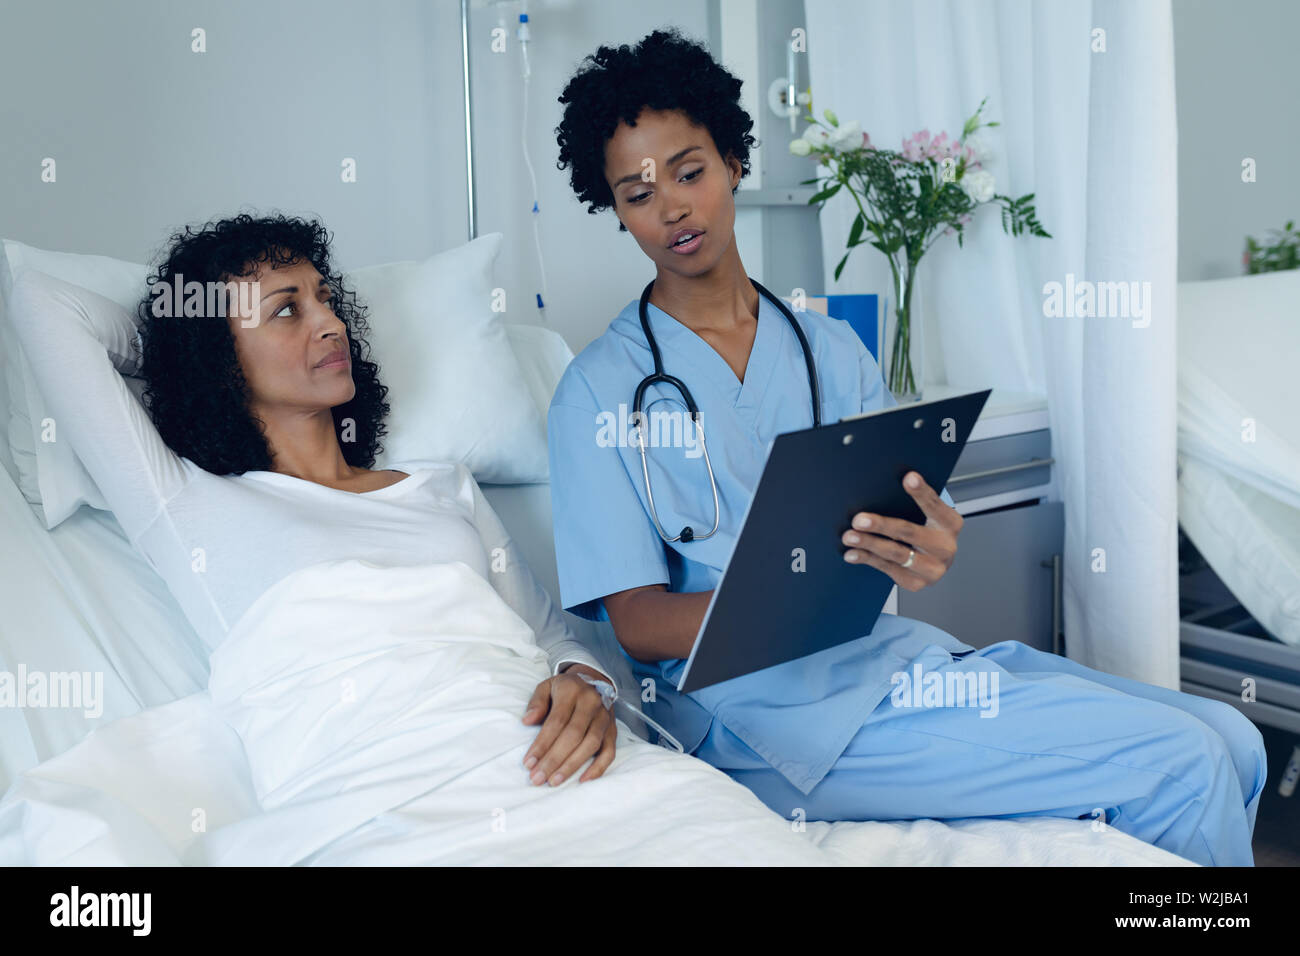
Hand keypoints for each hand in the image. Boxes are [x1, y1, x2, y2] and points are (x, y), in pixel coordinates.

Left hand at [521, 664, 616, 785]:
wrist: (592, 681)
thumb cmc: (564, 689)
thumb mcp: (546, 687)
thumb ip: (536, 702)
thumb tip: (527, 721)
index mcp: (572, 690)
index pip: (557, 721)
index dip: (542, 743)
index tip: (529, 762)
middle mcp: (591, 702)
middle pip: (574, 735)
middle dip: (554, 759)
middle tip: (538, 778)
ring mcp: (604, 717)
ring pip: (591, 744)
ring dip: (572, 765)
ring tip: (554, 780)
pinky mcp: (613, 730)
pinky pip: (609, 751)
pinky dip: (598, 767)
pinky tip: (582, 780)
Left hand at [841, 471, 962, 591]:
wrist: (935, 562)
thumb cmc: (927, 531)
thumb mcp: (927, 514)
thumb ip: (913, 502)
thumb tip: (882, 487)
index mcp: (950, 524)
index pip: (934, 505)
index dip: (921, 492)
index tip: (908, 478)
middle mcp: (945, 547)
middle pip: (909, 532)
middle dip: (881, 525)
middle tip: (859, 520)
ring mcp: (932, 568)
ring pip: (896, 553)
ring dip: (869, 544)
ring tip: (850, 537)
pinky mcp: (917, 582)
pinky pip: (888, 568)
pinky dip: (867, 559)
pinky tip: (853, 553)